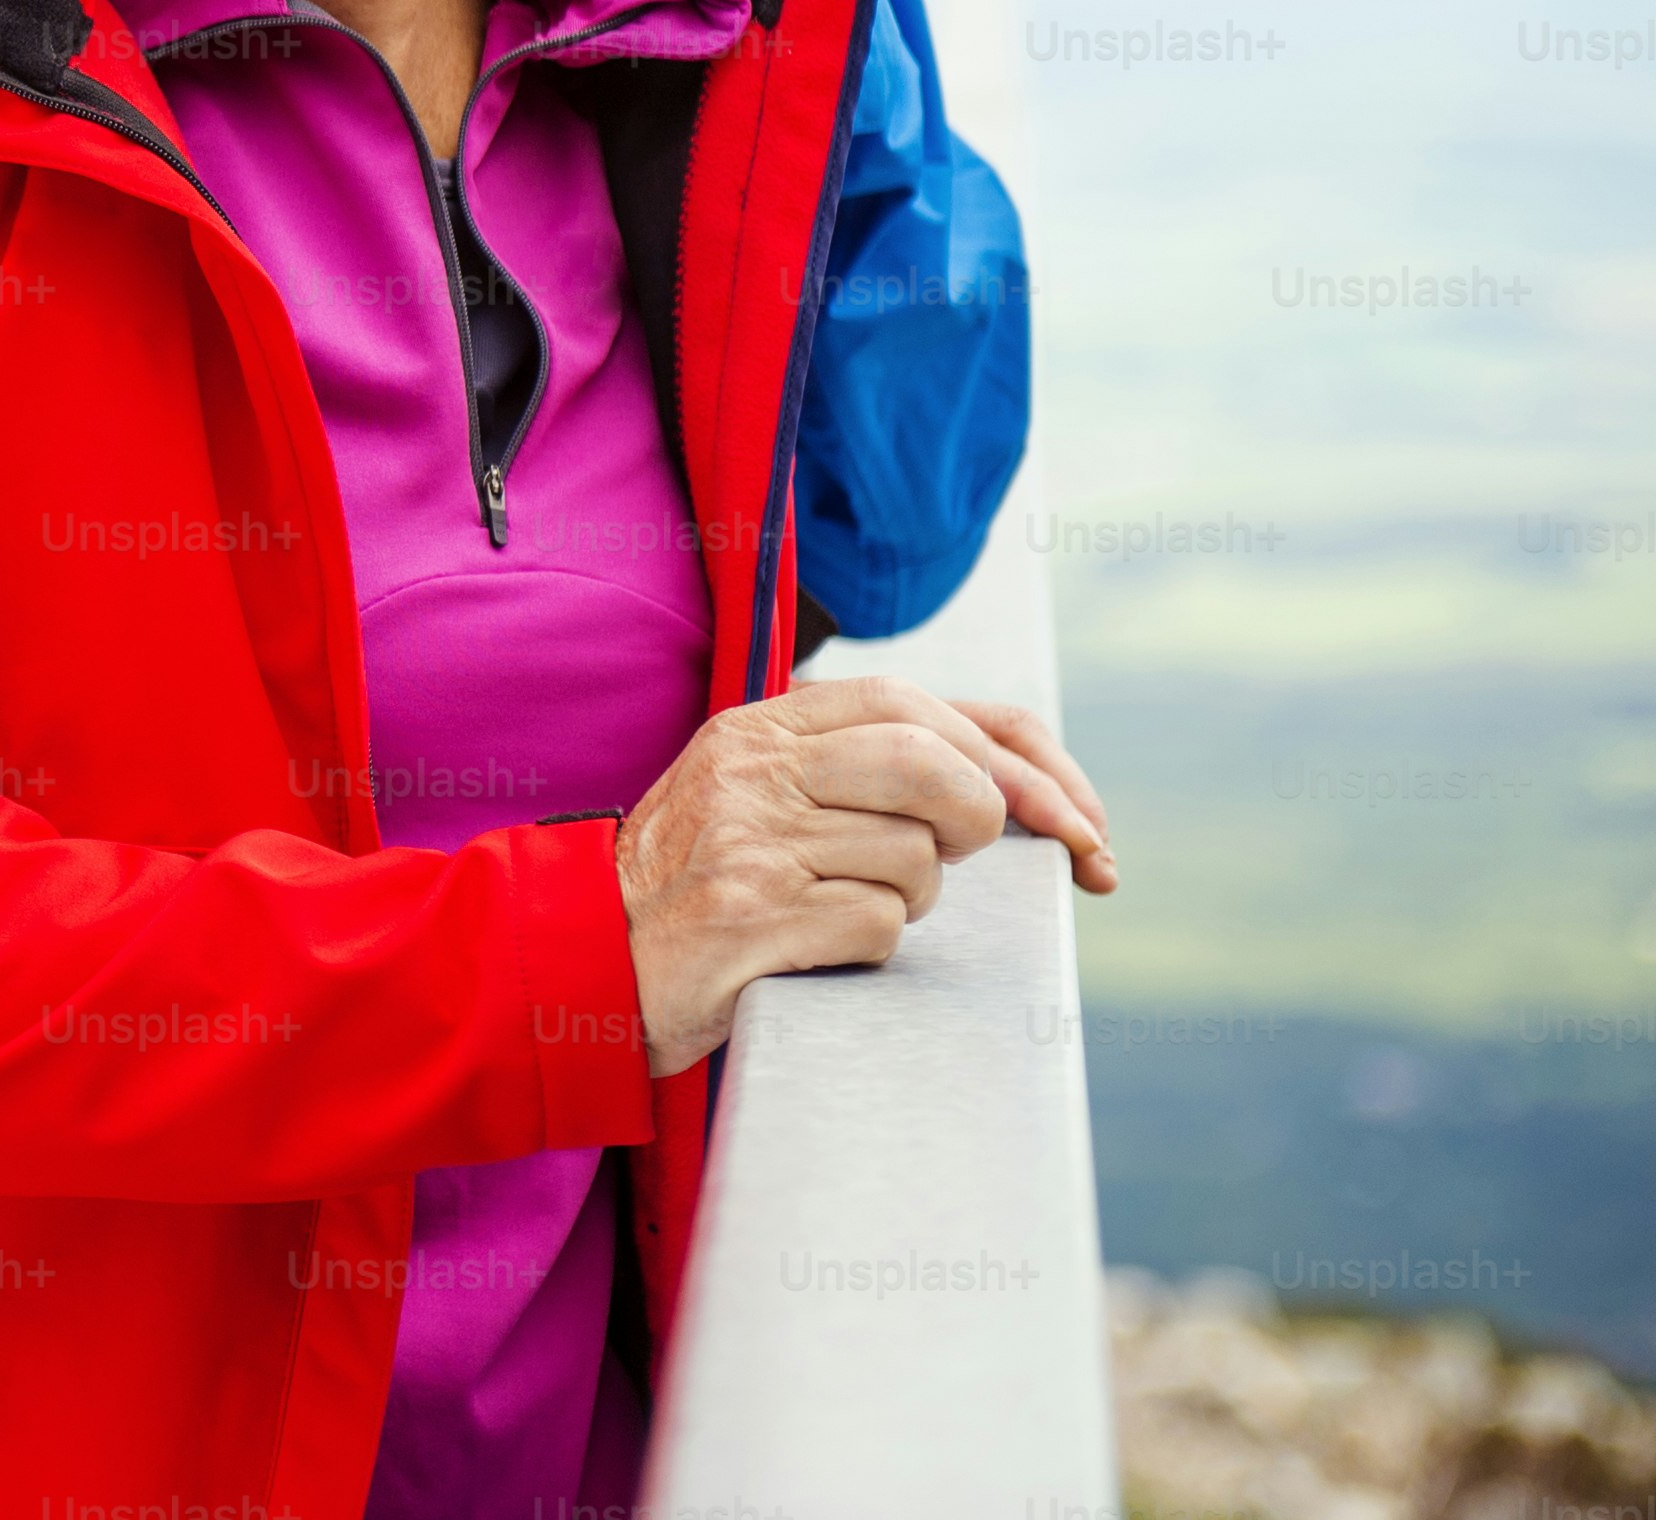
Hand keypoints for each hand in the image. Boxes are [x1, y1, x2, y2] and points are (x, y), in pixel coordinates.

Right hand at [612, 676, 1117, 1074]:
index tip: (1077, 816)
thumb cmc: (688, 879)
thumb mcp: (753, 788)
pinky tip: (812, 946)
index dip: (1021, 758)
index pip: (917, 703)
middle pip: (929, 762)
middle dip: (981, 818)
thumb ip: (851, 763)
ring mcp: (750, 838)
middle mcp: (754, 767)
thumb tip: (1006, 777)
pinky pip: (876, 924)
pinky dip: (868, 945)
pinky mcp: (750, 913)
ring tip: (838, 906)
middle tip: (961, 856)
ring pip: (913, 858)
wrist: (581, 954)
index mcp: (761, 724)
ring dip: (907, 898)